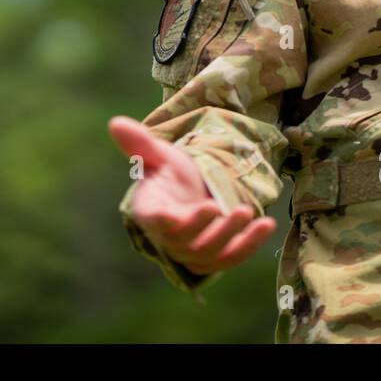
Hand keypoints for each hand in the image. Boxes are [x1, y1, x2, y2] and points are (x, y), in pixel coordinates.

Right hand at [109, 116, 274, 275]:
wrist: (192, 193)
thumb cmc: (171, 174)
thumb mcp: (159, 155)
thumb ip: (139, 143)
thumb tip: (115, 122)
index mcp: (151, 212)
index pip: (154, 221)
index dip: (163, 221)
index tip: (173, 216)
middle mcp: (169, 237)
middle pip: (185, 241)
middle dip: (206, 228)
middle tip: (226, 208)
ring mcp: (193, 251)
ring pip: (211, 253)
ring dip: (231, 237)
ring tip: (248, 213)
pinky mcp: (216, 258)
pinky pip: (232, 257)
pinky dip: (250, 245)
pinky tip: (266, 225)